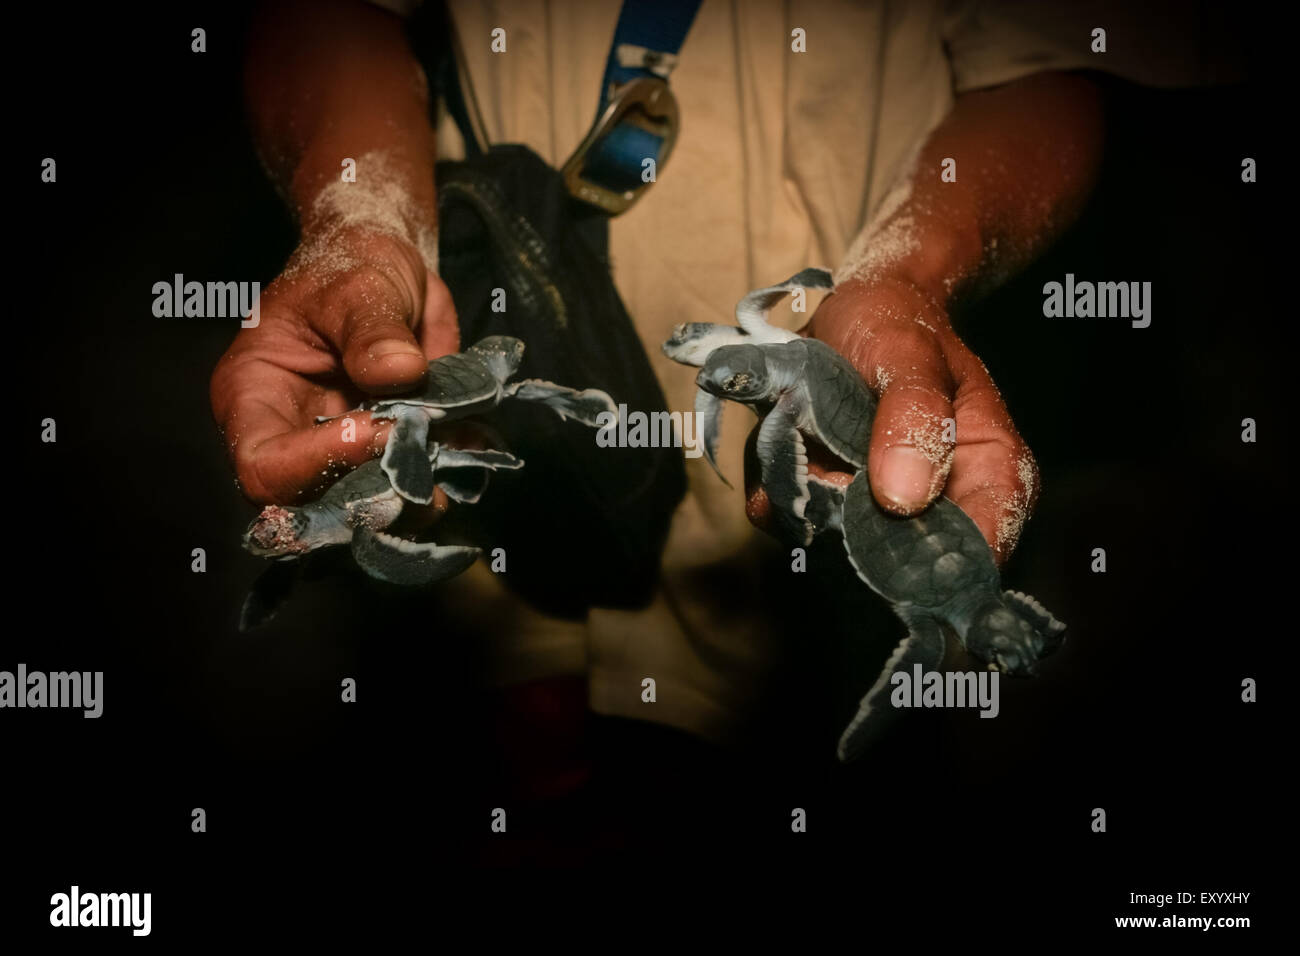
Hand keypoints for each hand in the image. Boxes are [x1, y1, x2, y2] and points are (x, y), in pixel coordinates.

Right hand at [210, 226, 458, 503]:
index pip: (264, 467)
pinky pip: (410, 489)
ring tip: (453, 454)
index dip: (318, 463)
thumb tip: (399, 371)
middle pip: (316, 504)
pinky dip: (445, 476)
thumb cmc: (351, 267)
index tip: (377, 428)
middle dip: (375, 490)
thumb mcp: (358, 286)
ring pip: (369, 509)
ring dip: (417, 493)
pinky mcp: (386, 458)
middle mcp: (289, 439)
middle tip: (426, 458)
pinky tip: (470, 446)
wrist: (389, 272)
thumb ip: (372, 330)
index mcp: (253, 397)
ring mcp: (340, 456)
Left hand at [745, 275, 1037, 564]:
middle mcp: (944, 503)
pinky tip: (775, 473)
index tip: (887, 560)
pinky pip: (803, 525)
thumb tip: (904, 498)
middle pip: (911, 566)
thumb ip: (913, 415)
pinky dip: (781, 503)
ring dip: (811, 517)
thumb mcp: (906, 352)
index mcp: (990, 469)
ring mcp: (886, 511)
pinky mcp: (835, 506)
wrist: (850, 310)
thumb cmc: (896, 324)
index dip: (939, 571)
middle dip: (859, 544)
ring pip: (847, 551)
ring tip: (798, 462)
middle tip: (823, 490)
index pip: (984, 547)